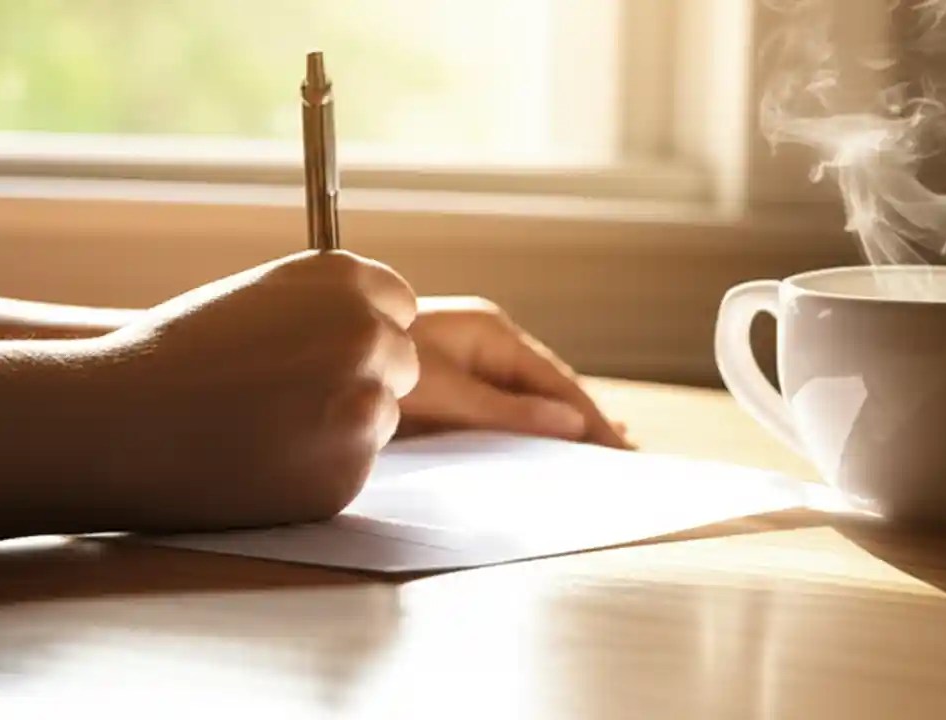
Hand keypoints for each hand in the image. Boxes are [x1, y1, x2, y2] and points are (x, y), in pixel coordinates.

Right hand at [98, 251, 418, 530]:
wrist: (116, 424)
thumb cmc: (172, 357)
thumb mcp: (258, 299)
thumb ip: (322, 309)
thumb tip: (373, 329)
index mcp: (345, 279)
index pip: (398, 306)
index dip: (365, 329)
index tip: (333, 349)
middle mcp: (367, 334)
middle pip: (401, 363)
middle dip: (361, 379)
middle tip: (293, 396)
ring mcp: (363, 405)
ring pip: (379, 418)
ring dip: (340, 427)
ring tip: (263, 428)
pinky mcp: (348, 473)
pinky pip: (350, 469)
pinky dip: (316, 471)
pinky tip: (259, 462)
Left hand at [399, 297, 629, 447]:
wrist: (320, 354)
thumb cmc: (378, 366)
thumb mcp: (444, 393)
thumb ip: (507, 410)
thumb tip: (570, 423)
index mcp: (492, 333)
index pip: (557, 381)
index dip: (592, 417)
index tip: (622, 450)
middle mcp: (485, 341)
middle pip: (548, 386)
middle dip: (586, 419)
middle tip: (625, 455)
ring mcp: (467, 359)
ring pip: (527, 395)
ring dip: (560, 422)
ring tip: (599, 448)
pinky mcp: (449, 380)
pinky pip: (501, 404)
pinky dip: (528, 422)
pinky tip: (542, 438)